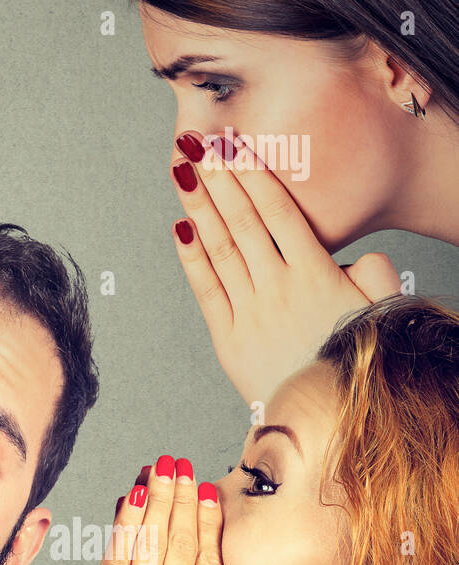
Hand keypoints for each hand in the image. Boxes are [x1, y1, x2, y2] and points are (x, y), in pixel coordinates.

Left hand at [47, 456, 263, 564]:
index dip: (207, 522)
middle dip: (181, 499)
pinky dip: (122, 527)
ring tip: (159, 468)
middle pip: (181, 546)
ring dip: (154, 502)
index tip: (206, 491)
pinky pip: (114, 562)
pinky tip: (127, 500)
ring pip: (149, 546)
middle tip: (181, 463)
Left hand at [170, 131, 399, 408]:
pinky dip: (191, 258)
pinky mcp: (228, 339)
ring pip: (220, 249)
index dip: (254, 176)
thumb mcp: (384, 312)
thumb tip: (356, 255)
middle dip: (217, 179)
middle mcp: (280, 289)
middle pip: (243, 222)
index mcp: (318, 276)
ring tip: (181, 171)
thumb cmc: (362, 364)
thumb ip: (374, 273)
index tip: (234, 146)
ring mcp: (250, 313)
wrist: (330, 422)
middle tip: (194, 142)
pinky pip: (205, 289)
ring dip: (198, 206)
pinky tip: (179, 228)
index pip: (280, 213)